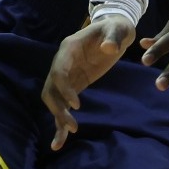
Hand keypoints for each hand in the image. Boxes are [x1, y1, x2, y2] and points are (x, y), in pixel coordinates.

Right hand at [43, 16, 134, 149]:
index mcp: (69, 48)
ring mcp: (66, 75)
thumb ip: (113, 38)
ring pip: (54, 100)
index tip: (77, 104)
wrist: (115, 32)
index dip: (64, 88)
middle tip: (72, 126)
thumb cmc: (115, 29)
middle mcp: (62, 63)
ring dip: (57, 118)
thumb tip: (108, 48)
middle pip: (51, 89)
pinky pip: (64, 104)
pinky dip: (61, 121)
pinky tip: (61, 139)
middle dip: (58, 108)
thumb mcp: (117, 29)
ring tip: (62, 140)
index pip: (59, 71)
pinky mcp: (74, 85)